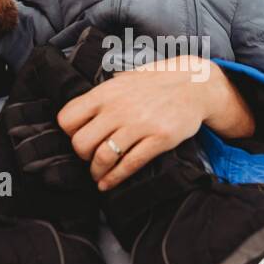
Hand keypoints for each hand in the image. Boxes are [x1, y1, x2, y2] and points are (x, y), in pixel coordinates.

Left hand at [57, 56, 254, 190]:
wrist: (195, 85)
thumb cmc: (157, 83)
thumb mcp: (124, 80)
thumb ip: (103, 96)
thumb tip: (81, 112)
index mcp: (106, 93)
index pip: (68, 118)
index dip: (68, 133)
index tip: (76, 138)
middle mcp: (119, 108)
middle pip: (81, 142)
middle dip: (82, 156)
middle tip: (88, 159)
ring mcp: (140, 124)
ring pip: (103, 157)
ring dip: (96, 172)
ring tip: (98, 176)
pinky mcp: (159, 139)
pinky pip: (130, 164)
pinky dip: (115, 178)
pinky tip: (109, 183)